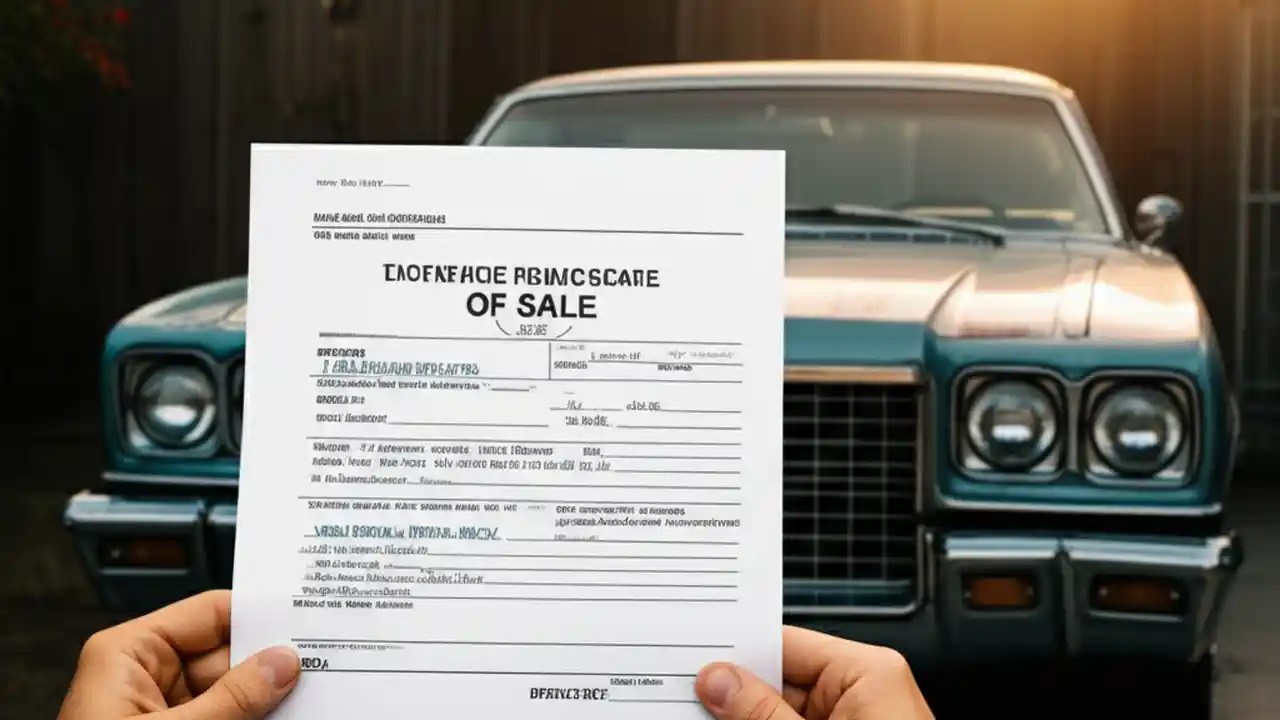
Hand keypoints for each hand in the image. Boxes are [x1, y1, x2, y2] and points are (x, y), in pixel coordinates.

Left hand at [59, 590, 299, 718]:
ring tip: (310, 702)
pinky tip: (286, 719)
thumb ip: (232, 700)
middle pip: (228, 655)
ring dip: (268, 701)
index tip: (308, 623)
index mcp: (128, 655)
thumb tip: (281, 664)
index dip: (260, 616)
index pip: (209, 613)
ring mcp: (161, 713)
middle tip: (320, 670)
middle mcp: (145, 677)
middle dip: (271, 667)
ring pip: (233, 693)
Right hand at [696, 626, 932, 719]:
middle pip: (780, 682)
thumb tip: (718, 681)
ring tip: (704, 719)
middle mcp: (864, 693)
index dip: (736, 655)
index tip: (691, 665)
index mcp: (866, 672)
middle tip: (688, 702)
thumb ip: (761, 714)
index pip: (784, 644)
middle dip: (735, 697)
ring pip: (781, 715)